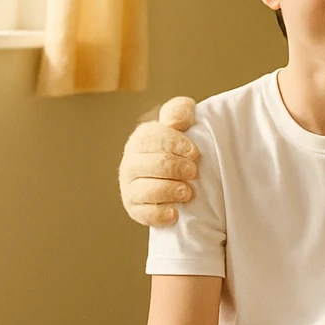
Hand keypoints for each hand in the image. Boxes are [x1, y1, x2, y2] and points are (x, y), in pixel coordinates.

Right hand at [119, 97, 199, 225]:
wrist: (181, 176)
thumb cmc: (181, 145)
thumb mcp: (183, 121)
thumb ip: (179, 111)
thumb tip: (174, 122)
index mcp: (141, 139)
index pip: (153, 138)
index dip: (175, 144)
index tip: (194, 152)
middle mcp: (131, 162)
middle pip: (151, 164)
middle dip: (175, 167)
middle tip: (193, 172)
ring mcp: (130, 187)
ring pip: (145, 190)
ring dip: (169, 190)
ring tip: (188, 192)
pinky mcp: (135, 209)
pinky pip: (143, 213)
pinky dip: (159, 214)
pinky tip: (175, 213)